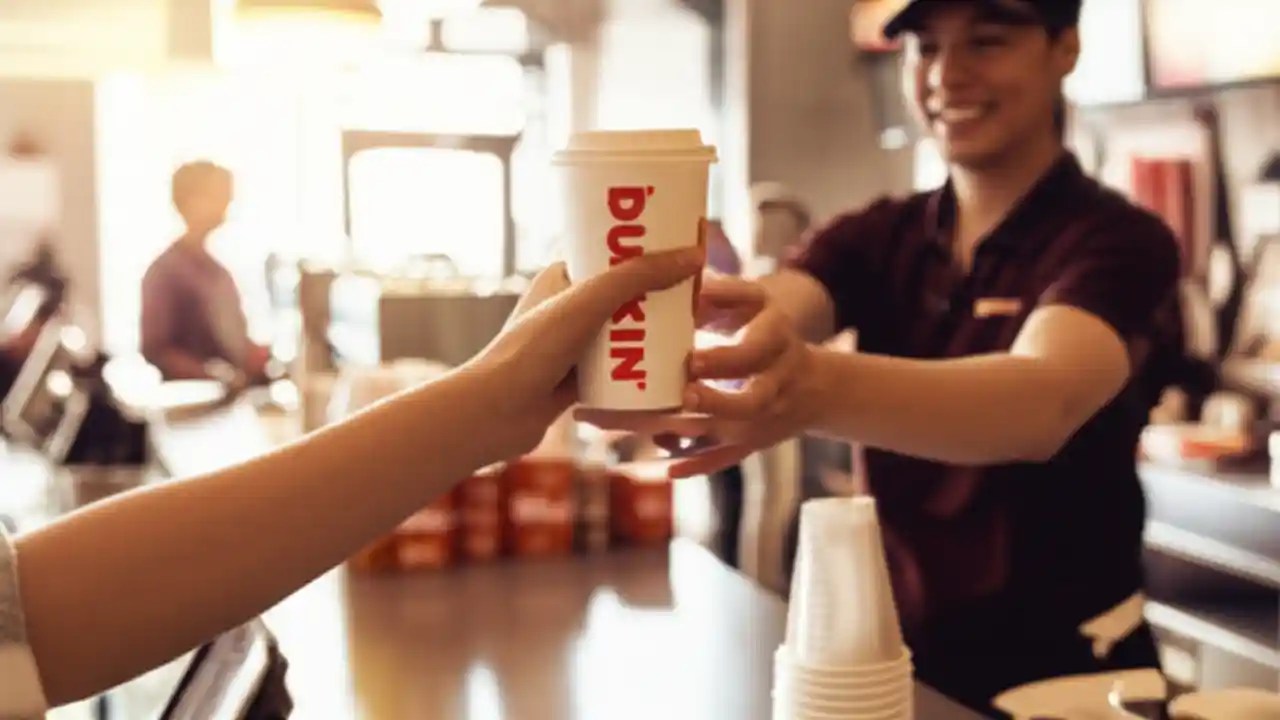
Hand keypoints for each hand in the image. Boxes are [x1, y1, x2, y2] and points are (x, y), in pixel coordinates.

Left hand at [471, 248, 703, 457]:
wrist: (494, 414)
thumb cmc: (530, 350)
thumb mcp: (588, 302)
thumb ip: (638, 277)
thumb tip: (693, 256)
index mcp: (562, 277)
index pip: (612, 252)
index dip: (647, 249)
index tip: (683, 248)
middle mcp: (568, 308)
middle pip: (627, 294)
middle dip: (660, 295)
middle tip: (698, 295)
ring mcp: (575, 345)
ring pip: (628, 334)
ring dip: (657, 334)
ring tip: (694, 332)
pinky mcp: (581, 380)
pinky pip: (622, 371)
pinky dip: (645, 370)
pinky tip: (674, 370)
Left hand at [662, 276, 823, 477]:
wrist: (814, 387)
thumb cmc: (768, 332)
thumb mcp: (756, 304)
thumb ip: (721, 293)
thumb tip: (680, 280)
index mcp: (777, 341)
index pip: (755, 352)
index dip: (724, 360)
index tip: (690, 360)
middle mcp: (776, 383)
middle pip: (751, 402)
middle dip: (714, 403)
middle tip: (679, 396)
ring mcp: (766, 418)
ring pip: (733, 433)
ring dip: (695, 434)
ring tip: (657, 430)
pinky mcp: (753, 442)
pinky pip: (727, 457)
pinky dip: (699, 465)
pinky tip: (669, 468)